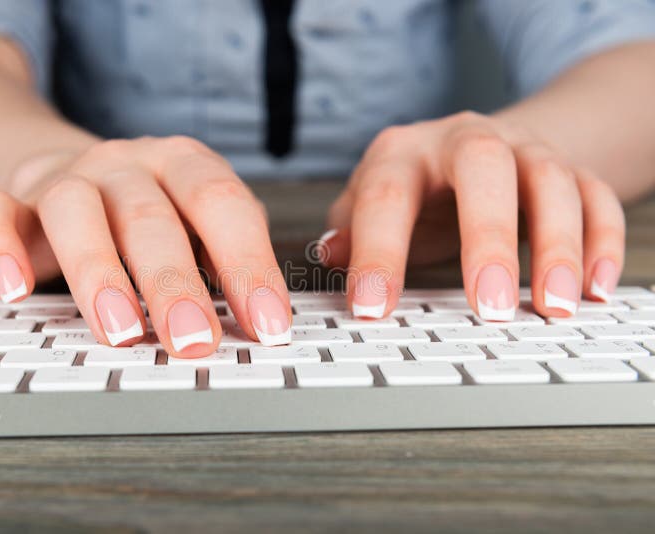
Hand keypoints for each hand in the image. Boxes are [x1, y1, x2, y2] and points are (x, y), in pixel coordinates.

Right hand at [0, 136, 291, 356]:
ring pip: (74, 212)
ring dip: (98, 272)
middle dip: (175, 283)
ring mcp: (65, 179)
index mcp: (182, 164)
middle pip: (150, 216)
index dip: (248, 264)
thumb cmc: (149, 210)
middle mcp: (125, 164)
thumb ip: (224, 261)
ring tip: (121, 332)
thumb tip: (262, 328)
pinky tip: (13, 291)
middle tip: (195, 341)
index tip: (268, 326)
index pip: (222, 205)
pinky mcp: (12, 199)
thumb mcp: (197, 222)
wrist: (65, 166)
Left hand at [320, 111, 624, 318]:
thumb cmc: (418, 190)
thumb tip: (331, 256)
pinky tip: (595, 288)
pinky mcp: (570, 168)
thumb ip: (352, 229)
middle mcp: (465, 140)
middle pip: (482, 166)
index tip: (371, 310)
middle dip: (487, 236)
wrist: (482, 146)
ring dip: (557, 246)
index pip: (385, 196)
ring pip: (551, 180)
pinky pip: (597, 195)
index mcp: (404, 152)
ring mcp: (523, 150)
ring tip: (556, 307)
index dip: (377, 253)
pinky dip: (602, 241)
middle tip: (491, 308)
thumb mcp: (373, 203)